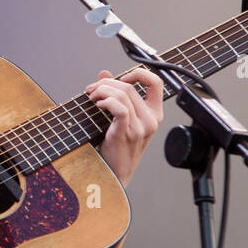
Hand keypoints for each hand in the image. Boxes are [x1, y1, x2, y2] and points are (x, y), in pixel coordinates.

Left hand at [86, 68, 164, 186]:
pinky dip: (105, 101)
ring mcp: (140, 128)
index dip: (138, 73)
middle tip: (92, 90)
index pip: (155, 82)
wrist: (114, 174)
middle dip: (106, 83)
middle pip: (129, 87)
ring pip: (122, 94)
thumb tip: (104, 74)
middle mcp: (151, 120)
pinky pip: (118, 108)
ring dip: (102, 91)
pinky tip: (97, 105)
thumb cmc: (116, 147)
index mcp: (154, 114)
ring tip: (92, 97)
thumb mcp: (119, 118)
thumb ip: (114, 94)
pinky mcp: (126, 133)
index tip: (121, 78)